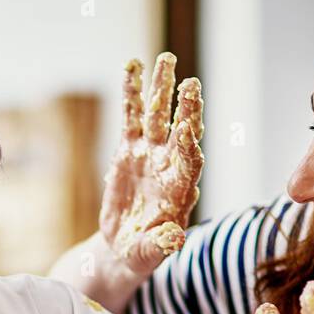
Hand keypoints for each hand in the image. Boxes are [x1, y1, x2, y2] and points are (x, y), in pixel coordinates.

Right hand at [99, 52, 203, 278]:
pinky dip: (132, 94)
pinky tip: (133, 67)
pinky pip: (131, 117)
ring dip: (162, 89)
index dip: (189, 143)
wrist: (123, 249)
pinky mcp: (128, 150)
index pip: (188, 161)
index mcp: (180, 189)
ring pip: (157, 116)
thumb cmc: (142, 253)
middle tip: (190, 83)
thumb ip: (161, 244)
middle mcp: (168, 166)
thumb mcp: (150, 253)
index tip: (191, 125)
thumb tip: (174, 238)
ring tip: (165, 59)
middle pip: (179, 131)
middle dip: (185, 108)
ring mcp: (149, 154)